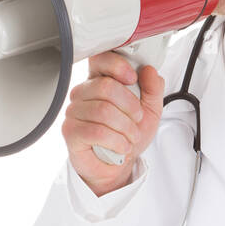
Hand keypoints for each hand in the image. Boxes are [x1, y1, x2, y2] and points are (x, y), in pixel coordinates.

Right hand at [61, 51, 164, 196]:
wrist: (116, 166)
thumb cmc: (127, 136)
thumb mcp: (150, 111)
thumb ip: (153, 89)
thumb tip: (150, 71)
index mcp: (99, 81)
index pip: (100, 60)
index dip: (117, 66)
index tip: (132, 78)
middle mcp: (83, 93)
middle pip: (106, 87)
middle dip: (130, 106)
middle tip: (136, 119)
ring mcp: (74, 112)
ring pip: (104, 111)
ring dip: (126, 128)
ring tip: (129, 137)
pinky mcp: (71, 132)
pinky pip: (97, 132)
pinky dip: (117, 141)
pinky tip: (121, 146)